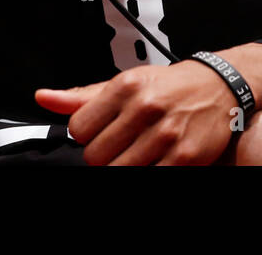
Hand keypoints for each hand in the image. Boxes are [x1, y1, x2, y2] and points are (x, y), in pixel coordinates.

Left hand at [35, 63, 238, 165]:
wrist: (218, 87)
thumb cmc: (167, 87)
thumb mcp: (125, 83)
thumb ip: (82, 96)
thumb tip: (43, 98)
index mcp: (125, 86)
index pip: (79, 129)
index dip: (88, 135)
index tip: (102, 131)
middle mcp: (144, 107)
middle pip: (96, 156)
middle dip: (104, 155)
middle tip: (121, 145)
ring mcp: (165, 134)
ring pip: (118, 171)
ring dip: (124, 166)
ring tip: (137, 152)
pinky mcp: (183, 158)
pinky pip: (149, 178)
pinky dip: (147, 172)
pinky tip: (153, 160)